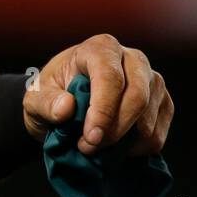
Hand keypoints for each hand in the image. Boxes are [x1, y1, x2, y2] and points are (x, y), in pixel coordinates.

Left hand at [22, 34, 173, 156]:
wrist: (64, 104)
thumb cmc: (51, 95)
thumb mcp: (34, 98)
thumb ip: (45, 103)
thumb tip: (66, 108)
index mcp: (100, 48)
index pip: (110, 77)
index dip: (103, 110)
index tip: (90, 138)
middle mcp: (133, 58)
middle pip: (138, 96)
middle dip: (115, 129)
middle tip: (89, 147)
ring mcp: (152, 80)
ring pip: (150, 117)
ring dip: (124, 141)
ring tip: (95, 147)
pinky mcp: (161, 103)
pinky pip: (158, 131)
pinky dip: (138, 147)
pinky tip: (115, 147)